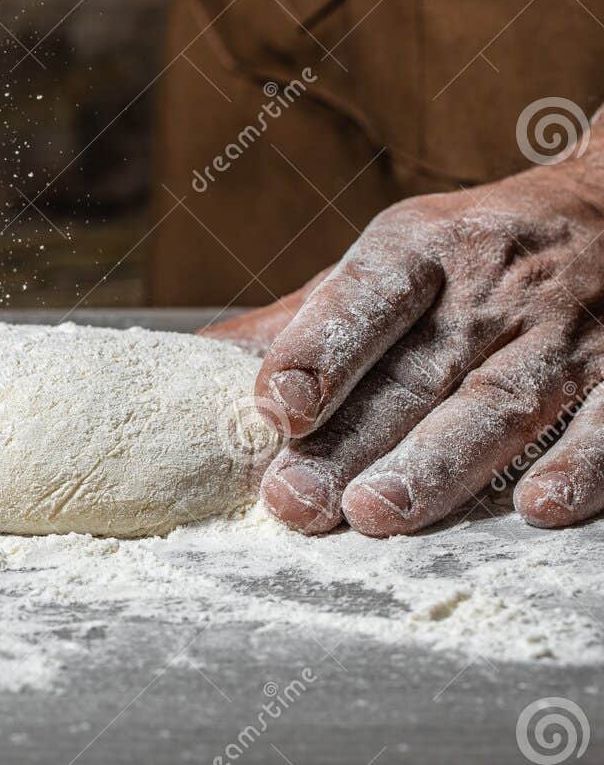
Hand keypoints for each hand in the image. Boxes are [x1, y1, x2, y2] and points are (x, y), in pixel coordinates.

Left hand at [199, 158, 603, 535]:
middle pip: (416, 373)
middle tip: (295, 501)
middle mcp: (495, 288)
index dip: (318, 351)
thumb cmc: (477, 251)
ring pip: (497, 404)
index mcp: (424, 249)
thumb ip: (310, 316)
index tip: (274, 406)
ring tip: (377, 514)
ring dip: (438, 465)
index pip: (365, 298)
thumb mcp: (397, 257)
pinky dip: (579, 466)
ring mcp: (569, 332)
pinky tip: (537, 507)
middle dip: (350, 442)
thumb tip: (199, 361)